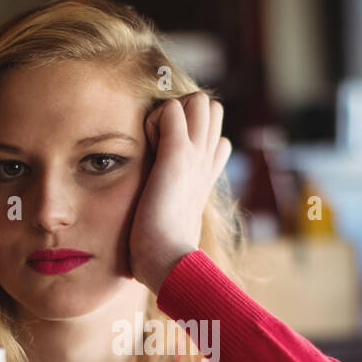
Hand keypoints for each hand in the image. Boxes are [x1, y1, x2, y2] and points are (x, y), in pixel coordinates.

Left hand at [130, 92, 231, 293]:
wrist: (170, 262)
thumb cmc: (162, 251)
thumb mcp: (171, 223)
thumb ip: (170, 207)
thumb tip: (161, 210)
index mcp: (206, 176)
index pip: (215, 136)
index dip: (192, 135)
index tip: (168, 158)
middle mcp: (207, 161)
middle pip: (210, 108)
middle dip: (183, 115)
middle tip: (159, 144)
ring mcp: (196, 156)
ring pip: (198, 100)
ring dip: (170, 112)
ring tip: (153, 143)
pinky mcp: (178, 156)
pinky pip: (171, 108)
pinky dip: (155, 119)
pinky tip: (146, 145)